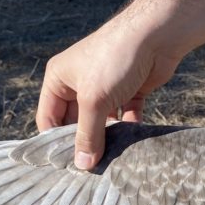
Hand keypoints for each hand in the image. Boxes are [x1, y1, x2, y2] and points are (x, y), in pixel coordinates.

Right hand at [36, 13, 181, 169]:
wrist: (156, 35)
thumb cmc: (115, 59)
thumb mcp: (94, 100)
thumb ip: (87, 134)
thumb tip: (82, 165)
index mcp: (59, 78)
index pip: (49, 118)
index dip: (55, 142)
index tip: (66, 166)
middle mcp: (79, 82)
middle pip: (76, 122)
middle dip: (84, 143)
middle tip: (91, 169)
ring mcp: (106, 86)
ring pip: (102, 122)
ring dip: (107, 139)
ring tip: (111, 161)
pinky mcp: (130, 90)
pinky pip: (125, 117)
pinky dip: (128, 130)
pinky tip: (132, 144)